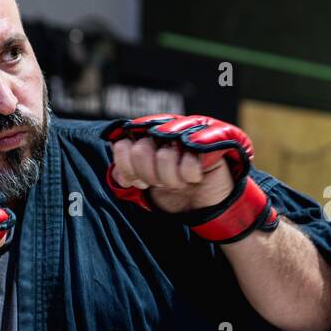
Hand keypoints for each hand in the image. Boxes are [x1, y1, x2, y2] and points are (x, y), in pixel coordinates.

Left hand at [108, 134, 234, 213]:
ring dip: (172, 179)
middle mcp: (164, 127)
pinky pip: (189, 162)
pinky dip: (190, 176)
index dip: (128, 168)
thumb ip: (126, 172)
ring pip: (164, 157)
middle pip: (140, 151)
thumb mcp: (144, 184)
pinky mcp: (211, 139)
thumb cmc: (174, 191)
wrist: (206, 203)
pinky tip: (195, 177)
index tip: (140, 183)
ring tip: (181, 181)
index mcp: (145, 134)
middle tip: (163, 183)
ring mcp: (188, 130)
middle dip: (151, 176)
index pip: (123, 145)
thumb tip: (118, 172)